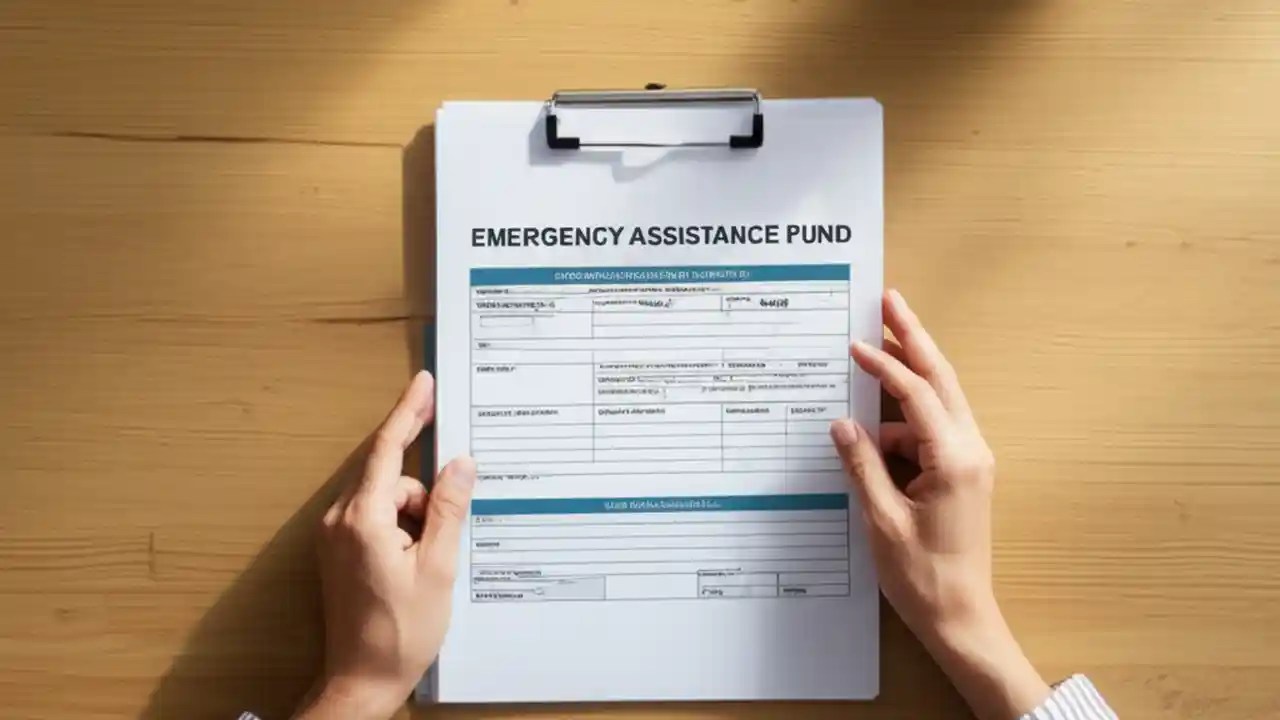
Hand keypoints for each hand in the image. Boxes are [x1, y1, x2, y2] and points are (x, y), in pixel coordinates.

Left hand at [296, 371, 474, 719]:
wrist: (361, 679)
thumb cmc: (401, 632)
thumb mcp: (437, 568)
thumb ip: (448, 509)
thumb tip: (460, 464)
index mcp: (364, 520)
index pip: (388, 449)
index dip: (408, 412)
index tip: (424, 384)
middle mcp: (340, 520)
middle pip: (389, 474)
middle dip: (423, 493)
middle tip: (443, 531)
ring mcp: (334, 535)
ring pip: (383, 497)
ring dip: (412, 514)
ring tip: (427, 562)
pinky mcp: (336, 550)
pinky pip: (372, 516)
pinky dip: (399, 525)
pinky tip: (415, 558)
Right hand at [830, 290, 1049, 719]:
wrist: (961, 618)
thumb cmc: (923, 576)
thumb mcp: (882, 521)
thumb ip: (862, 466)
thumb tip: (841, 424)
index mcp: (955, 460)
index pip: (918, 395)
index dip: (885, 366)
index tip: (855, 344)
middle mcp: (970, 451)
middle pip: (941, 380)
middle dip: (914, 338)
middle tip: (891, 300)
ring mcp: (969, 461)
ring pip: (938, 400)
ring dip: (909, 373)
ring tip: (873, 349)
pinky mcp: (961, 474)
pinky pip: (930, 429)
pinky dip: (904, 415)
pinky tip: (872, 421)